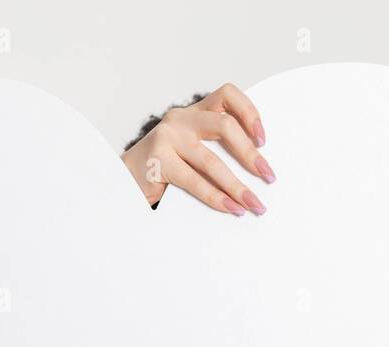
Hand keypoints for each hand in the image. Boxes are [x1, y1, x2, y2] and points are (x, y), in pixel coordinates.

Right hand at [121, 83, 273, 214]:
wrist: (120, 182)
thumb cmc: (161, 169)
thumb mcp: (188, 150)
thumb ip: (213, 148)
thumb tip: (256, 168)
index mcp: (192, 112)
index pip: (226, 95)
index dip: (249, 113)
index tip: (263, 140)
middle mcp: (180, 119)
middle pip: (225, 126)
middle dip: (250, 154)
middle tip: (268, 176)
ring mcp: (167, 138)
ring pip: (212, 160)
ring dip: (237, 185)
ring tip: (254, 203)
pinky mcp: (158, 161)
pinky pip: (195, 181)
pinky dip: (217, 197)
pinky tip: (231, 208)